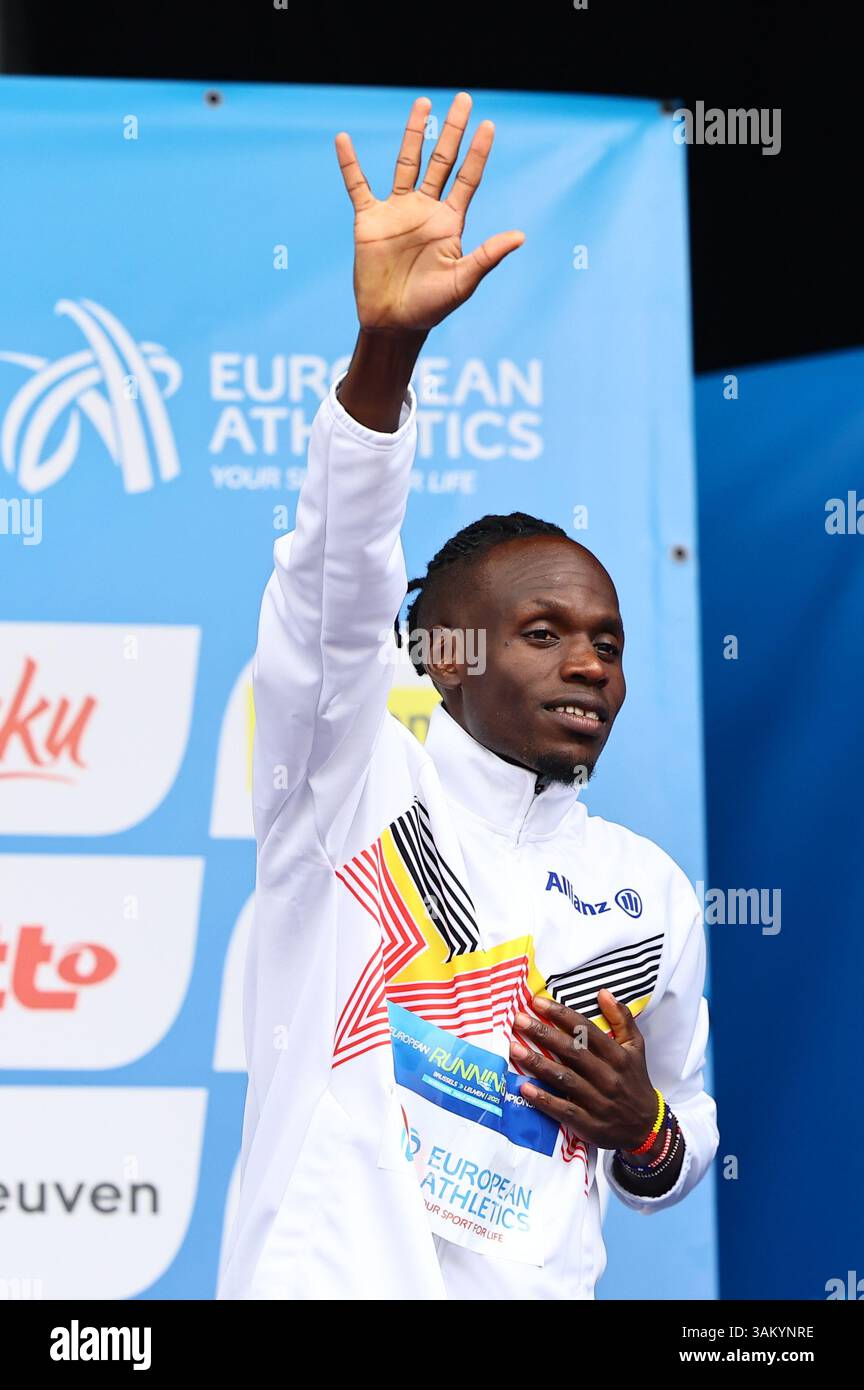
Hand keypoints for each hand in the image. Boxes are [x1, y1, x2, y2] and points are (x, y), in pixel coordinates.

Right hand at [335, 91, 524, 331]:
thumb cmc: (431, 307)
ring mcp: (397, 212)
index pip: (467, 179)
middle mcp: (425, 210)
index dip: (478, 153)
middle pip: (441, 161)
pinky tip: (343, 140)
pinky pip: (357, 186)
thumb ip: (487, 255)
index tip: (488, 126)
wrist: (393, 323)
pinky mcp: (369, 221)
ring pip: (406, 163)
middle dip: (452, 131)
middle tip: (463, 99)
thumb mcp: (463, 282)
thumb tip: (521, 236)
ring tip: (423, 103)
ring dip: (413, 134)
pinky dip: (349, 164)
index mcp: (450, 222)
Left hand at [510, 989, 658, 1150]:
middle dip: (543, 1034)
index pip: (587, 1030)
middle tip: (518, 1020)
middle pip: (572, 1051)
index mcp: (618, 1056)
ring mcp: (598, 1101)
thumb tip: (603, 992)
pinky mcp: (589, 1124)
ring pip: (565, 1079)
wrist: (646, 1126)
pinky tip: (524, 1087)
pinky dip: (544, 1099)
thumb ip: (622, 1018)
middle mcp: (608, 1077)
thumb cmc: (635, 1080)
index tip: (537, 1003)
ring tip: (514, 1049)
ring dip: (538, 1063)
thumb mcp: (636, 1047)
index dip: (561, 1015)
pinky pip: (564, 1110)